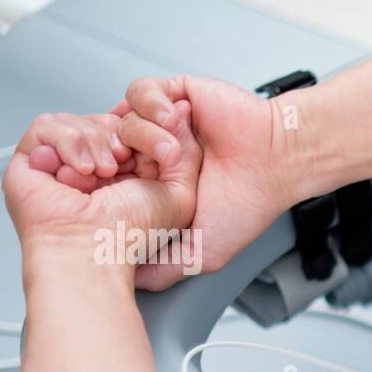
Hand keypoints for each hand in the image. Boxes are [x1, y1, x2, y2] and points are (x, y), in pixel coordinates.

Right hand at [3, 104, 201, 285]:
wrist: (92, 250)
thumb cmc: (129, 234)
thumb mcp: (179, 193)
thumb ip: (187, 151)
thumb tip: (181, 111)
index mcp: (129, 171)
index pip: (138, 125)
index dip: (151, 129)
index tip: (164, 151)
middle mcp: (97, 163)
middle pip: (112, 118)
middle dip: (127, 136)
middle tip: (123, 166)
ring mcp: (65, 160)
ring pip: (81, 119)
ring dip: (96, 144)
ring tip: (98, 176)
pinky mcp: (33, 156)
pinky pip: (48, 124)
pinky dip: (68, 145)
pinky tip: (76, 174)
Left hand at [115, 75, 289, 289]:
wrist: (276, 163)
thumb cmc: (248, 203)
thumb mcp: (202, 254)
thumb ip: (163, 268)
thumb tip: (128, 280)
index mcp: (156, 190)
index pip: (106, 184)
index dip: (95, 187)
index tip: (99, 194)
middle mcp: (156, 157)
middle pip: (104, 148)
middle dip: (107, 158)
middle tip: (122, 170)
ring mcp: (164, 126)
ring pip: (120, 119)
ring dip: (138, 133)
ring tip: (167, 151)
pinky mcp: (175, 96)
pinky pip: (141, 91)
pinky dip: (151, 105)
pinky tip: (174, 122)